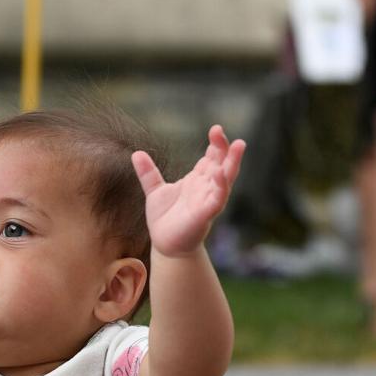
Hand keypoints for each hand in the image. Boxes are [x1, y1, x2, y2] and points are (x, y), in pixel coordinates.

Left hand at [133, 124, 243, 257]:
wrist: (165, 245)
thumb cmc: (164, 220)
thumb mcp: (154, 192)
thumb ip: (148, 173)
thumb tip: (136, 153)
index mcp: (198, 180)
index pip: (212, 158)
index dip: (216, 144)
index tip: (215, 129)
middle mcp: (206, 188)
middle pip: (222, 164)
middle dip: (226, 149)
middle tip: (223, 132)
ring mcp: (208, 201)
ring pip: (225, 179)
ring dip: (232, 163)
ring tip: (238, 146)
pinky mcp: (205, 215)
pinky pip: (217, 199)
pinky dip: (220, 186)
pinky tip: (219, 173)